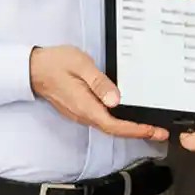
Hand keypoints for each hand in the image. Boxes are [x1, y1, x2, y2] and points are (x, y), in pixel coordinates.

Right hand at [29, 46, 168, 141]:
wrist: (33, 68)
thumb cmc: (57, 63)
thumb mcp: (81, 65)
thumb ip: (99, 83)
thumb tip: (116, 100)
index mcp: (86, 106)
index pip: (115, 125)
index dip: (136, 130)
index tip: (154, 130)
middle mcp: (84, 115)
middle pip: (115, 130)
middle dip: (139, 132)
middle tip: (160, 132)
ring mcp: (81, 114)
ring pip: (109, 127)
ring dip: (130, 129)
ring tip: (149, 126)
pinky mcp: (80, 109)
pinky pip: (102, 120)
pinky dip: (119, 122)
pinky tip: (128, 116)